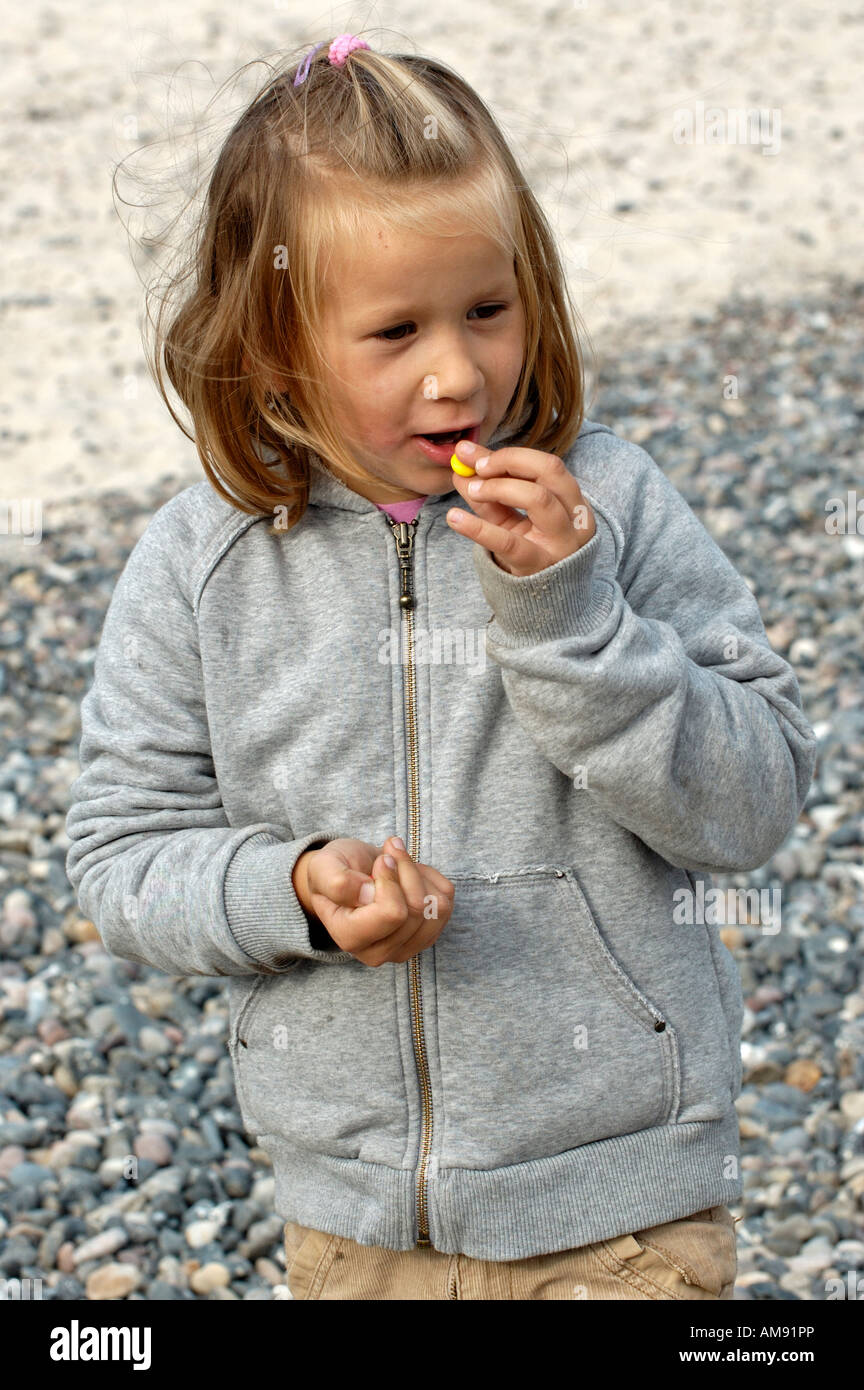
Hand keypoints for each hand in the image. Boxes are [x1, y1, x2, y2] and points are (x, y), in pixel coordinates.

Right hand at [293, 837, 454, 966]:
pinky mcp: (428, 936)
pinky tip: (409, 875)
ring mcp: (407, 948)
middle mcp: (379, 952)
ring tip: (398, 864)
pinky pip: (446, 900)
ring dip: (419, 874)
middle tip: (389, 854)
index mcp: (349, 938)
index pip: (392, 913)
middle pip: (417, 909)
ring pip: (437, 907)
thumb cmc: (334, 871)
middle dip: (406, 870)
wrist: (350, 874)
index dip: (390, 878)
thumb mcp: (324, 867)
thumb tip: (370, 892)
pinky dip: (430, 879)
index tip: (381, 860)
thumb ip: (339, 882)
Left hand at [445, 441, 595, 575]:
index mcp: (573, 502)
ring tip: (471, 490)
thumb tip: (461, 463)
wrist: (543, 602)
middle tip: (477, 467)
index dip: (512, 456)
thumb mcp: (511, 518)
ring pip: (538, 498)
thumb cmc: (530, 551)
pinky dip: (478, 527)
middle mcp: (575, 519)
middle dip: (510, 462)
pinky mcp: (537, 566)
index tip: (477, 456)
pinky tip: (454, 517)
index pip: (547, 466)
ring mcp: (560, 543)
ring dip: (499, 487)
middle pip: (550, 472)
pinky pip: (508, 542)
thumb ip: (490, 490)